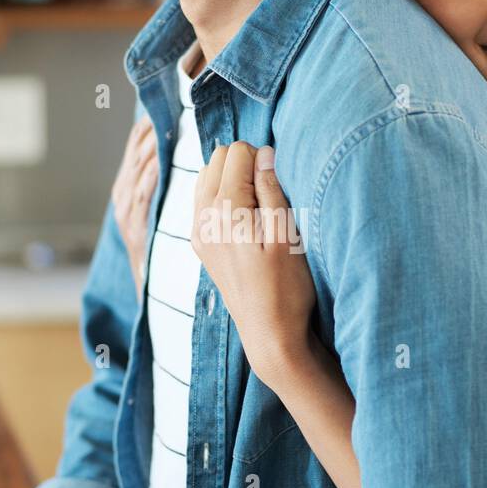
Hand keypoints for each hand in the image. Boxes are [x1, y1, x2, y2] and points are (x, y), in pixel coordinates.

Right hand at [111, 114, 157, 296]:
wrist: (145, 277)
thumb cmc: (156, 239)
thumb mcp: (152, 206)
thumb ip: (159, 182)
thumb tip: (176, 153)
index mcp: (126, 185)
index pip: (135, 146)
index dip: (147, 126)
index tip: (162, 107)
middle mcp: (122, 194)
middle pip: (135, 153)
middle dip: (150, 130)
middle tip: (166, 108)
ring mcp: (126, 209)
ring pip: (137, 170)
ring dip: (150, 147)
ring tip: (164, 127)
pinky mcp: (133, 223)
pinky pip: (141, 193)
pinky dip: (149, 175)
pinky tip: (160, 161)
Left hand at [192, 141, 316, 388]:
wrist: (269, 334)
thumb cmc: (287, 288)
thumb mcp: (287, 236)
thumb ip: (272, 190)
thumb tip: (264, 153)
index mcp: (226, 212)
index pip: (237, 153)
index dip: (262, 159)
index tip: (278, 183)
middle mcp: (204, 219)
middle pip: (217, 159)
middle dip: (244, 165)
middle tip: (269, 195)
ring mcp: (198, 233)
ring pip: (207, 178)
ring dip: (231, 180)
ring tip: (258, 206)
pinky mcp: (201, 245)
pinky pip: (203, 201)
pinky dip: (221, 197)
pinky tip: (244, 219)